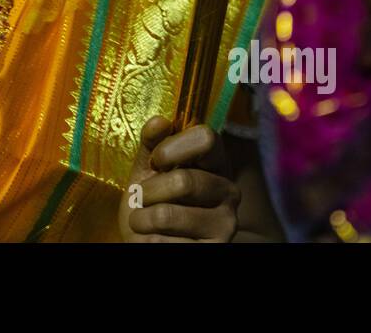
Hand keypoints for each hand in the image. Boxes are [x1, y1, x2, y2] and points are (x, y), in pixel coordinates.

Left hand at [119, 117, 239, 241]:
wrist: (148, 241)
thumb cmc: (150, 202)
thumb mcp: (146, 170)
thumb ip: (152, 144)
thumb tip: (160, 121)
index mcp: (216, 163)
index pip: (206, 138)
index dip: (172, 147)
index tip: (156, 161)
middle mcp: (229, 191)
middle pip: (183, 181)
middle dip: (148, 191)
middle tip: (141, 198)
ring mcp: (226, 224)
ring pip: (167, 215)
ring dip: (141, 219)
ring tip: (142, 221)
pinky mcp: (215, 249)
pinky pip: (165, 243)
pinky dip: (148, 241)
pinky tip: (156, 239)